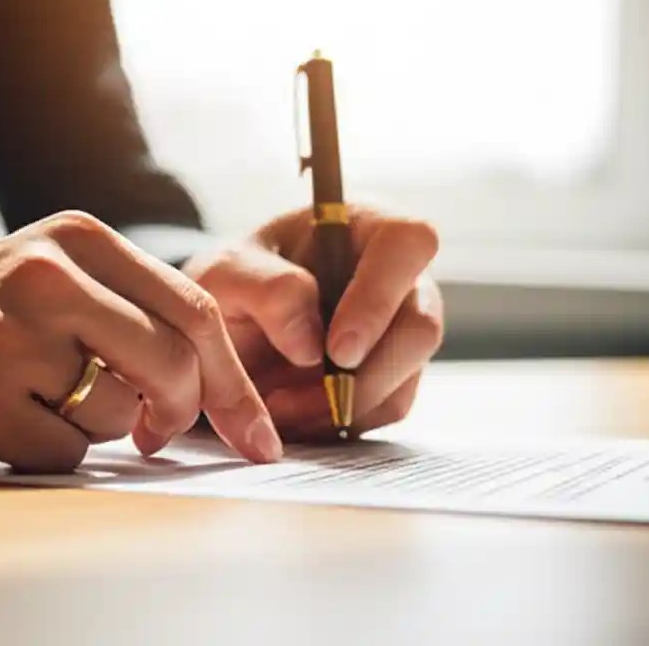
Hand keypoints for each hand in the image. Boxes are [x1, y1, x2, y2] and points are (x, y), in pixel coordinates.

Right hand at [0, 211, 281, 470]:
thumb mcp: (44, 279)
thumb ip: (129, 307)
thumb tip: (219, 383)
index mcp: (75, 235)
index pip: (196, 308)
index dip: (237, 380)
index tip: (259, 434)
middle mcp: (46, 272)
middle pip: (178, 359)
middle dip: (188, 413)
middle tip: (160, 436)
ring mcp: (9, 335)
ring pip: (121, 411)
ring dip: (95, 425)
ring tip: (30, 395)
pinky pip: (66, 451)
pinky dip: (46, 449)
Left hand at [182, 206, 442, 440]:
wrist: (227, 326)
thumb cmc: (234, 282)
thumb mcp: (228, 273)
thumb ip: (268, 291)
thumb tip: (312, 345)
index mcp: (366, 226)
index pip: (408, 243)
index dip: (380, 298)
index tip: (336, 350)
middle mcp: (398, 277)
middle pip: (421, 326)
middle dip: (367, 374)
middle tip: (303, 397)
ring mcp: (400, 329)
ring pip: (406, 377)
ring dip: (344, 405)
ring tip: (279, 406)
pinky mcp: (392, 375)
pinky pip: (386, 408)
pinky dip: (340, 422)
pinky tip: (294, 414)